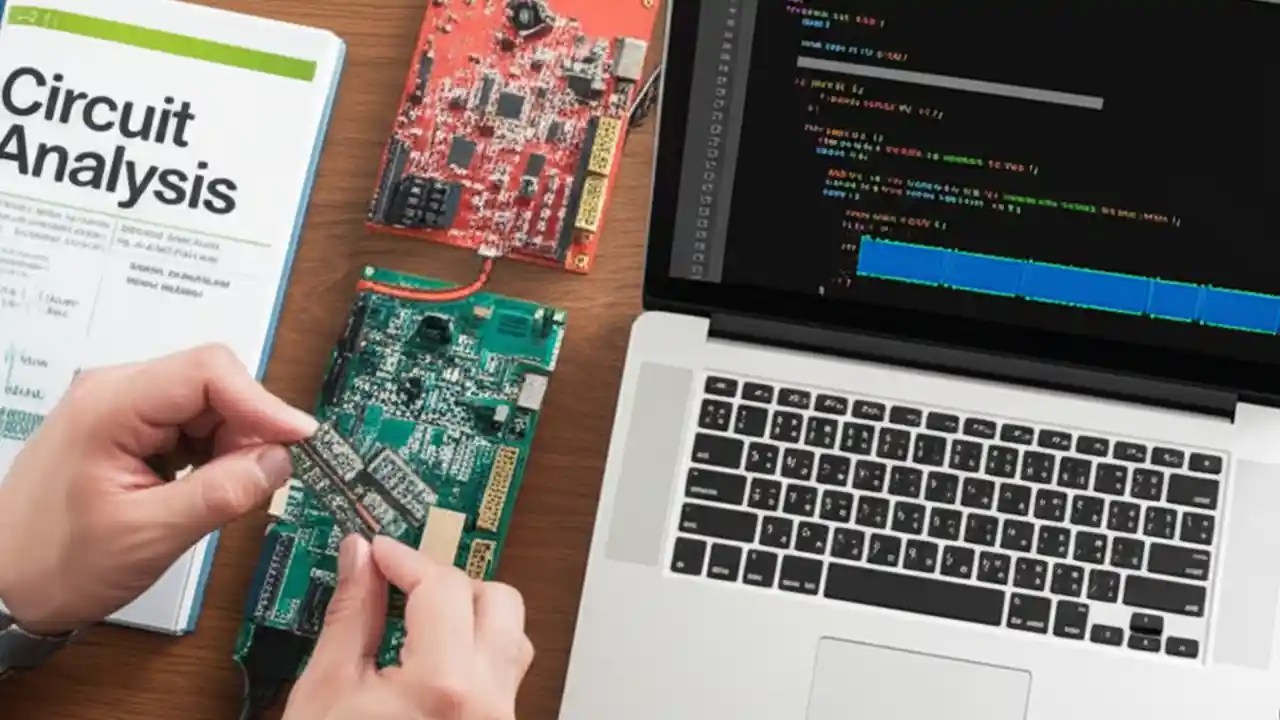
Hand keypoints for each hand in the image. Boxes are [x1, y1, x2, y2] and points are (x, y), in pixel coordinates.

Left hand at [0, 344, 315, 634]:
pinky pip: (192, 426)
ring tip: (217, 494)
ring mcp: (122, 409)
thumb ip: (220, 493)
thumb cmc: (53, 562)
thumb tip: (279, 461)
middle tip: (259, 480)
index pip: (209, 372)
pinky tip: (202, 488)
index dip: (263, 403)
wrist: (3, 585)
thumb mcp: (149, 535)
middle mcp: (116, 393)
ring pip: (208, 406)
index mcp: (111, 405)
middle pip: (214, 385)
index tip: (300, 439)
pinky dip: (213, 454)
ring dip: (231, 445)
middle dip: (248, 429)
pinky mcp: (130, 429)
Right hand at [283, 536, 534, 719]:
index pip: (441, 585)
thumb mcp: (327, 690)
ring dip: (474, 614)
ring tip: (422, 622)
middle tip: (403, 585)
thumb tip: (359, 561)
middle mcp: (487, 702)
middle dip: (449, 583)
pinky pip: (507, 674)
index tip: (380, 552)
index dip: (404, 558)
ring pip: (513, 636)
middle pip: (497, 600)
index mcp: (444, 686)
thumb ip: (351, 615)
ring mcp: (500, 718)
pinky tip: (437, 659)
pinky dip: (479, 651)